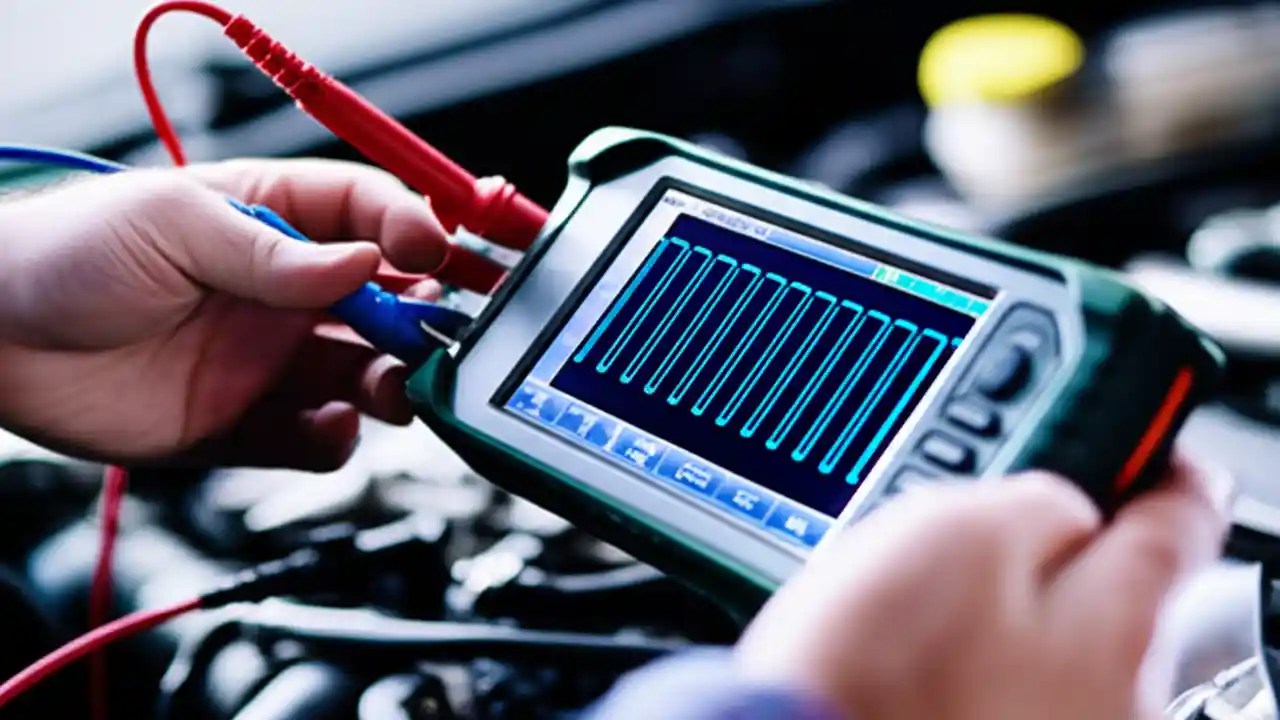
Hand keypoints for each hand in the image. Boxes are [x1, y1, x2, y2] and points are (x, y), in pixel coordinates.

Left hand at [0, 159, 449, 469]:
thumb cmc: (67, 255)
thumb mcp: (173, 225)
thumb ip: (274, 252)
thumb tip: (365, 260)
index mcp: (273, 222)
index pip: (368, 215)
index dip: (411, 229)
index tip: (436, 253)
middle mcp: (283, 293)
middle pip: (385, 303)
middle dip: (420, 320)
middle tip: (428, 339)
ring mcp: (268, 360)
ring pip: (365, 375)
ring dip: (393, 383)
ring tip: (390, 391)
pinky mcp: (246, 424)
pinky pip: (315, 437)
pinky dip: (338, 439)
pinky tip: (329, 427)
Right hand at [737, 455, 1230, 719]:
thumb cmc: (870, 671)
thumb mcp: (952, 530)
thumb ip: (1038, 501)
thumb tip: (1067, 503)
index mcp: (1117, 625)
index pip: (1185, 517)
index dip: (1157, 465)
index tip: (1134, 444)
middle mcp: (1115, 697)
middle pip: (1114, 582)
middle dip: (1052, 544)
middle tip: (968, 527)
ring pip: (1055, 636)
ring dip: (1001, 605)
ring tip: (914, 604)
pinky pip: (1010, 684)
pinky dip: (973, 658)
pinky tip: (912, 656)